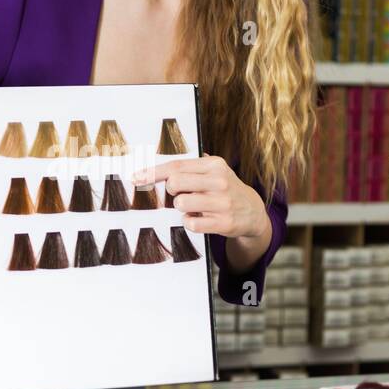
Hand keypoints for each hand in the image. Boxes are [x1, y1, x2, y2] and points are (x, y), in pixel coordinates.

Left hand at [132, 154, 268, 238]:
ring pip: (181, 203)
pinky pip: (191, 223)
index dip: (153, 172)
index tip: (136, 177)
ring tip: (194, 206)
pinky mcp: (223, 223)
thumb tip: (154, 167)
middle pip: (175, 183)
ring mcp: (222, 203)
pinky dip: (190, 222)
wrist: (252, 211)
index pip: (176, 166)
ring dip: (181, 207)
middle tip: (181, 193)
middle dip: (171, 190)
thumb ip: (188, 168)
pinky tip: (199, 218)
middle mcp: (219, 182)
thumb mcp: (213, 171)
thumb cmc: (224, 189)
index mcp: (214, 165)